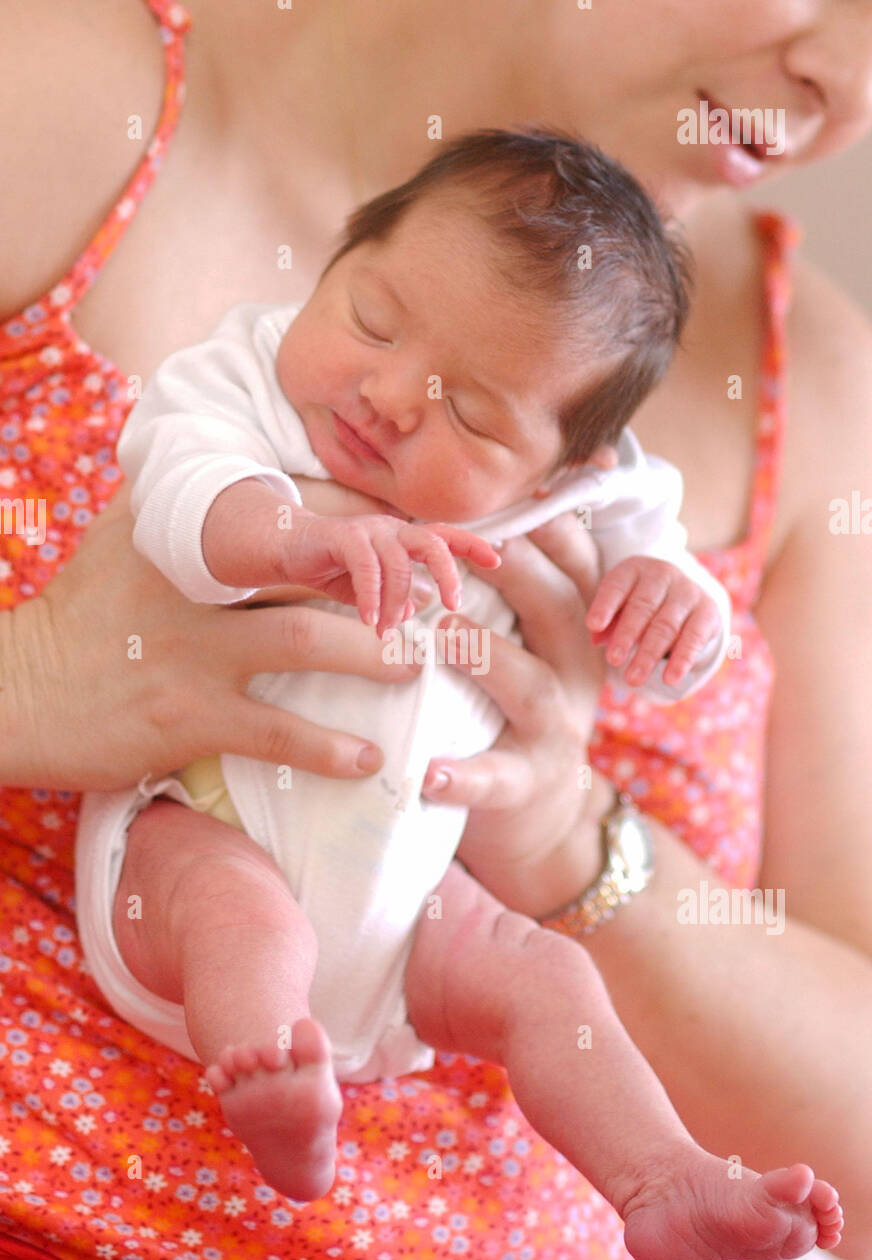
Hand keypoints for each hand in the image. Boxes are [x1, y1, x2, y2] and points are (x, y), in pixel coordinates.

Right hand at [0, 480, 421, 791]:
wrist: (18, 693)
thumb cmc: (80, 619)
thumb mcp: (122, 540)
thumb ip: (182, 508)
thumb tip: (243, 480)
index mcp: (191, 531)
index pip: (302, 510)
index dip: (371, 522)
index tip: (427, 540)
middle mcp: (199, 579)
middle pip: (319, 567)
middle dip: (391, 584)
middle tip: (445, 605)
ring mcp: (196, 647)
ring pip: (311, 640)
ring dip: (377, 656)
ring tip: (420, 670)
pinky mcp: (189, 713)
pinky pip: (276, 730)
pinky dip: (327, 747)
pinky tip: (367, 759)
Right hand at [201, 478, 499, 637]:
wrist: (280, 547)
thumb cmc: (327, 564)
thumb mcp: (367, 586)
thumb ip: (393, 595)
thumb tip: (417, 609)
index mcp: (401, 538)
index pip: (444, 536)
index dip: (472, 544)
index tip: (497, 559)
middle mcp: (388, 528)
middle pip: (432, 540)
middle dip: (448, 570)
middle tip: (454, 605)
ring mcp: (365, 530)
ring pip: (398, 559)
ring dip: (398, 598)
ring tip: (389, 630)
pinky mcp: (339, 536)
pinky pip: (365, 563)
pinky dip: (372, 594)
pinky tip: (371, 620)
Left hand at [420, 511, 613, 917]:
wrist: (541, 816)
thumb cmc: (516, 706)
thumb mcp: (533, 642)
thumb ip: (517, 584)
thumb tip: (483, 503)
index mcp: (579, 628)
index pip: (575, 561)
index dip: (548, 520)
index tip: (515, 483)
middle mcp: (579, 670)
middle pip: (556, 607)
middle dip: (512, 568)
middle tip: (453, 540)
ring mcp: (556, 729)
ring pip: (528, 683)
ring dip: (483, 653)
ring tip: (436, 635)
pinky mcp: (526, 783)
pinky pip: (496, 777)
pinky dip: (463, 776)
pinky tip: (428, 773)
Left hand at [585, 556, 720, 686]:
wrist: (681, 595)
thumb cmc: (637, 603)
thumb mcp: (618, 605)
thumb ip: (606, 621)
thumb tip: (596, 638)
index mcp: (635, 569)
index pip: (617, 584)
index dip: (605, 604)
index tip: (593, 625)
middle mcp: (663, 574)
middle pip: (643, 606)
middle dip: (626, 635)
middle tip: (613, 660)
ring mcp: (688, 591)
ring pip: (667, 625)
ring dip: (649, 654)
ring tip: (633, 679)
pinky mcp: (708, 611)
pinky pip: (694, 637)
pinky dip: (682, 660)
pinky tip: (670, 678)